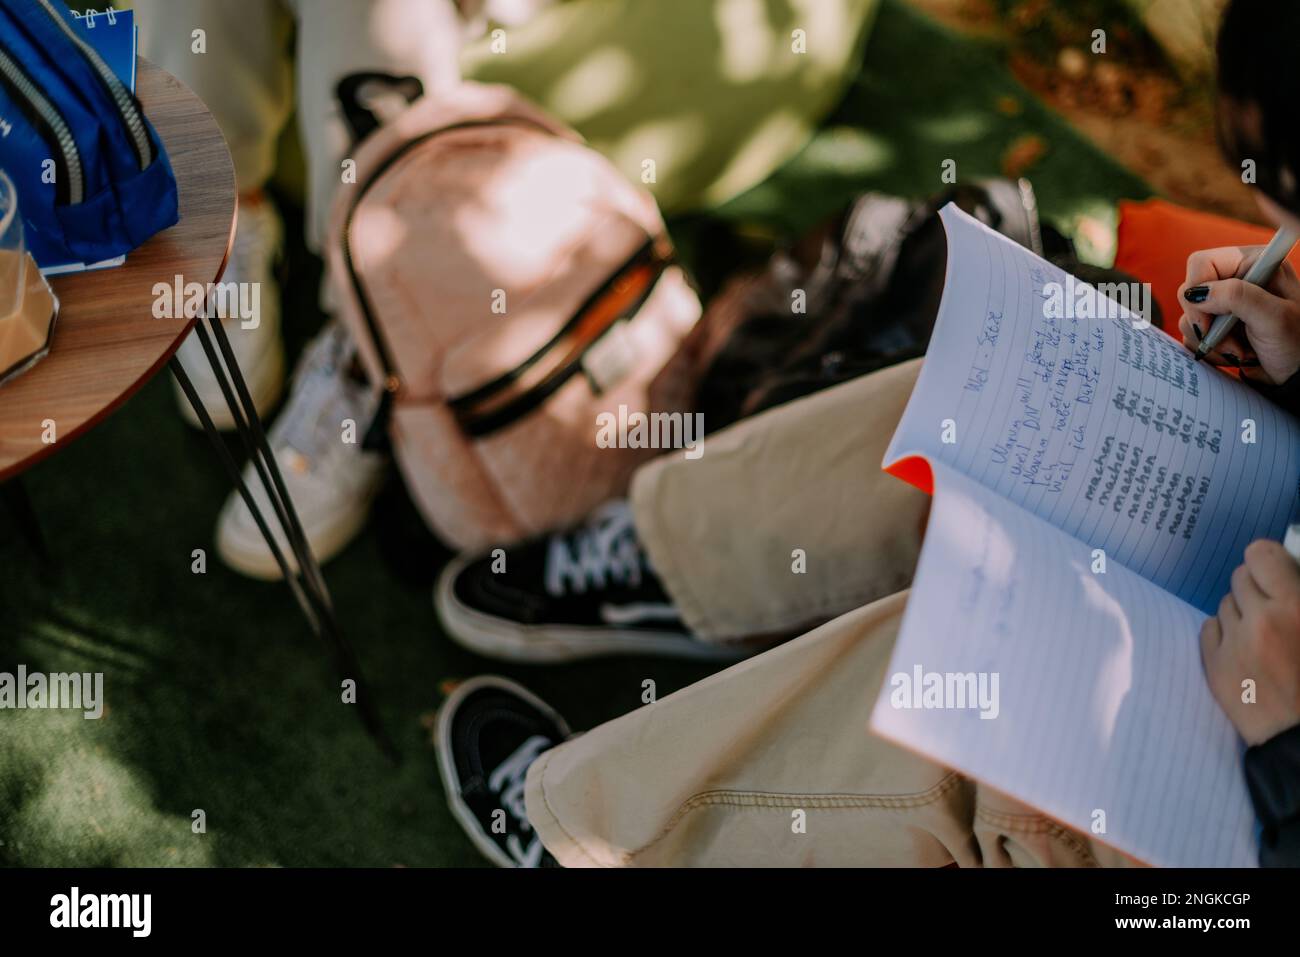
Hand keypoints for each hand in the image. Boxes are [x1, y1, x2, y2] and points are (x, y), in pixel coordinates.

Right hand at [1177, 246, 1299, 384]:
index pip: (1202, 264)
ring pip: (1190, 317)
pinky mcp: (1217, 325)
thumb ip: (1237, 297)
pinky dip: (1209, 349)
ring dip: (1210, 340)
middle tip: (1230, 342)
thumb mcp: (1274, 318)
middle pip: (1191, 292)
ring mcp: (1225, 304)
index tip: (1208, 321)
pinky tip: (1233, 354)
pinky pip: (1193, 334)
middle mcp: (1237, 279)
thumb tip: (1197, 293)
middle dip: (1206, 323)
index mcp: (1254, 264)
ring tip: (1239, 350)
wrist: (1297, 373)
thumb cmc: (1297, 344)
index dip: (1198, 291)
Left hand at [1201, 540, 1299, 744]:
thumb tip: (1288, 569)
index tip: (1276, 572)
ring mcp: (1234, 645)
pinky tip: (1245, 652)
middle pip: (1240, 577)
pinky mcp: (1215, 667)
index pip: (1260, 554)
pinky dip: (1224, 635)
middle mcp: (1262, 621)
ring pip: (1225, 604)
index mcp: (1296, 607)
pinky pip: (1209, 629)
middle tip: (1274, 609)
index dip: (1268, 562)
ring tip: (1264, 637)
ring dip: (1242, 613)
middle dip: (1257, 589)